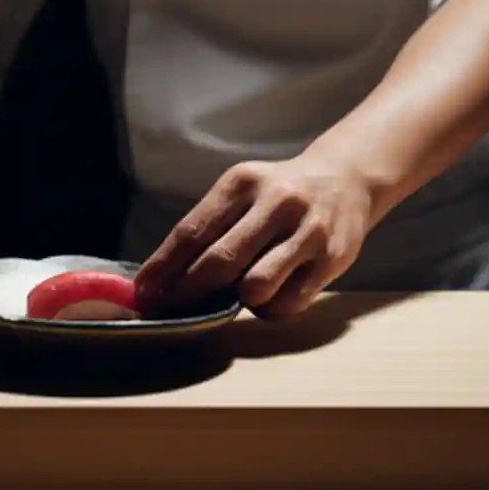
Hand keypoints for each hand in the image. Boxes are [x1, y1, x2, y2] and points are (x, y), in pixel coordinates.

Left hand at [134, 156, 372, 319]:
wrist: (345, 180)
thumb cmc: (277, 194)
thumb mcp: (242, 192)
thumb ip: (210, 227)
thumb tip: (164, 277)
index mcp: (242, 182)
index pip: (192, 231)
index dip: (163, 267)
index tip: (143, 292)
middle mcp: (276, 202)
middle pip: (220, 261)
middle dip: (189, 291)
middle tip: (173, 307)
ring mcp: (307, 231)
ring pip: (255, 287)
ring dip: (237, 300)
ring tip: (237, 293)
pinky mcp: (332, 258)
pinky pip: (288, 303)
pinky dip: (268, 309)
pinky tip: (268, 298)